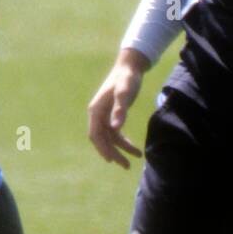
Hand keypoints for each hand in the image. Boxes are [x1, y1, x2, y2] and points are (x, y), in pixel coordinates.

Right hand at [88, 47, 150, 167]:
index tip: (111, 160)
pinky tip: (134, 148)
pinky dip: (123, 141)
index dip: (102, 148)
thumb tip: (115, 128)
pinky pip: (115, 133)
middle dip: (113, 153)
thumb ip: (120, 110)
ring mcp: (104, 116)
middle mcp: (97, 115)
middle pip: (102, 140)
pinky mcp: (112, 115)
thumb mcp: (125, 93)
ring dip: (121, 149)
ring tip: (137, 157)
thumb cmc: (127, 78)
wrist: (130, 67)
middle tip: (127, 165)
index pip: (95, 135)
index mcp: (96, 110)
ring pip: (110, 138)